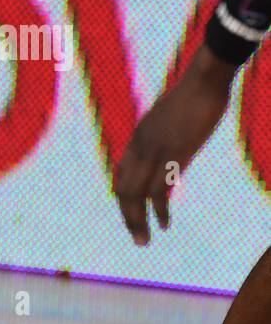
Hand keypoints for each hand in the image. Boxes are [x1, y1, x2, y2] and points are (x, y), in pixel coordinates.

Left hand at [113, 45, 235, 244]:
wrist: (202, 82)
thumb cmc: (190, 97)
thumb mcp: (169, 118)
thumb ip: (163, 135)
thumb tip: (169, 148)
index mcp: (139, 136)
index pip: (122, 172)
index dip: (124, 195)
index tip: (132, 213)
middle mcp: (140, 145)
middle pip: (124, 187)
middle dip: (127, 215)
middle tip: (137, 237)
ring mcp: (155, 150)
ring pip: (135, 192)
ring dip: (137, 220)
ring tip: (143, 240)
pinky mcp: (174, 155)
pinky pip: (159, 189)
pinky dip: (159, 211)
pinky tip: (163, 224)